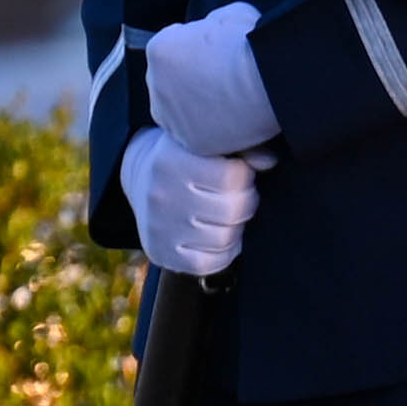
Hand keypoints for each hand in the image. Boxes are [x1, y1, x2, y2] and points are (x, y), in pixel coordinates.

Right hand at [117, 124, 261, 280]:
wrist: (138, 176)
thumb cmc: (184, 156)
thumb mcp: (203, 141)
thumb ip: (240, 147)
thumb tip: (268, 161)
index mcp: (171, 162)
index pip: (233, 177)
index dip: (245, 175)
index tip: (237, 172)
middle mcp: (162, 196)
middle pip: (233, 210)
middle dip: (245, 202)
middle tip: (237, 195)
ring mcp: (160, 228)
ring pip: (225, 238)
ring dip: (235, 228)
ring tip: (226, 215)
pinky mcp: (160, 253)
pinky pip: (208, 264)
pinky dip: (222, 253)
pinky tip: (218, 237)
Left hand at [132, 5, 276, 158]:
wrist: (269, 78)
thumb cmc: (251, 43)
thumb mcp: (230, 14)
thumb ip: (213, 23)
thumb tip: (215, 30)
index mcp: (159, 49)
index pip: (174, 48)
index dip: (201, 49)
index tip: (222, 55)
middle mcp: (155, 83)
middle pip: (172, 82)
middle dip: (193, 80)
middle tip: (227, 80)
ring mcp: (171, 116)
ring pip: (182, 111)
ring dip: (200, 107)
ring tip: (233, 102)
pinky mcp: (191, 141)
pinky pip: (199, 135)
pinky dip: (215, 130)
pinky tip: (235, 121)